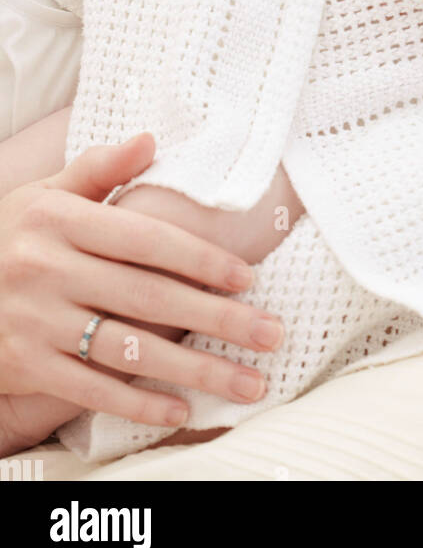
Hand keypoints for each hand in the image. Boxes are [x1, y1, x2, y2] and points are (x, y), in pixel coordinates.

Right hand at [0, 133, 283, 427]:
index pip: (147, 240)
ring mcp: (36, 321)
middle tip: (272, 334)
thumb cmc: (10, 238)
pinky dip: (139, 401)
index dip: (202, 260)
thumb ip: (97, 170)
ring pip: (129, 348)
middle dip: (219, 320)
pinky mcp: (26, 365)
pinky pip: (92, 387)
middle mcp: (48, 268)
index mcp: (60, 219)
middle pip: (150, 297)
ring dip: (195, 369)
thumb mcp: (42, 196)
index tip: (248, 279)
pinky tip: (181, 408)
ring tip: (247, 381)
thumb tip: (151, 139)